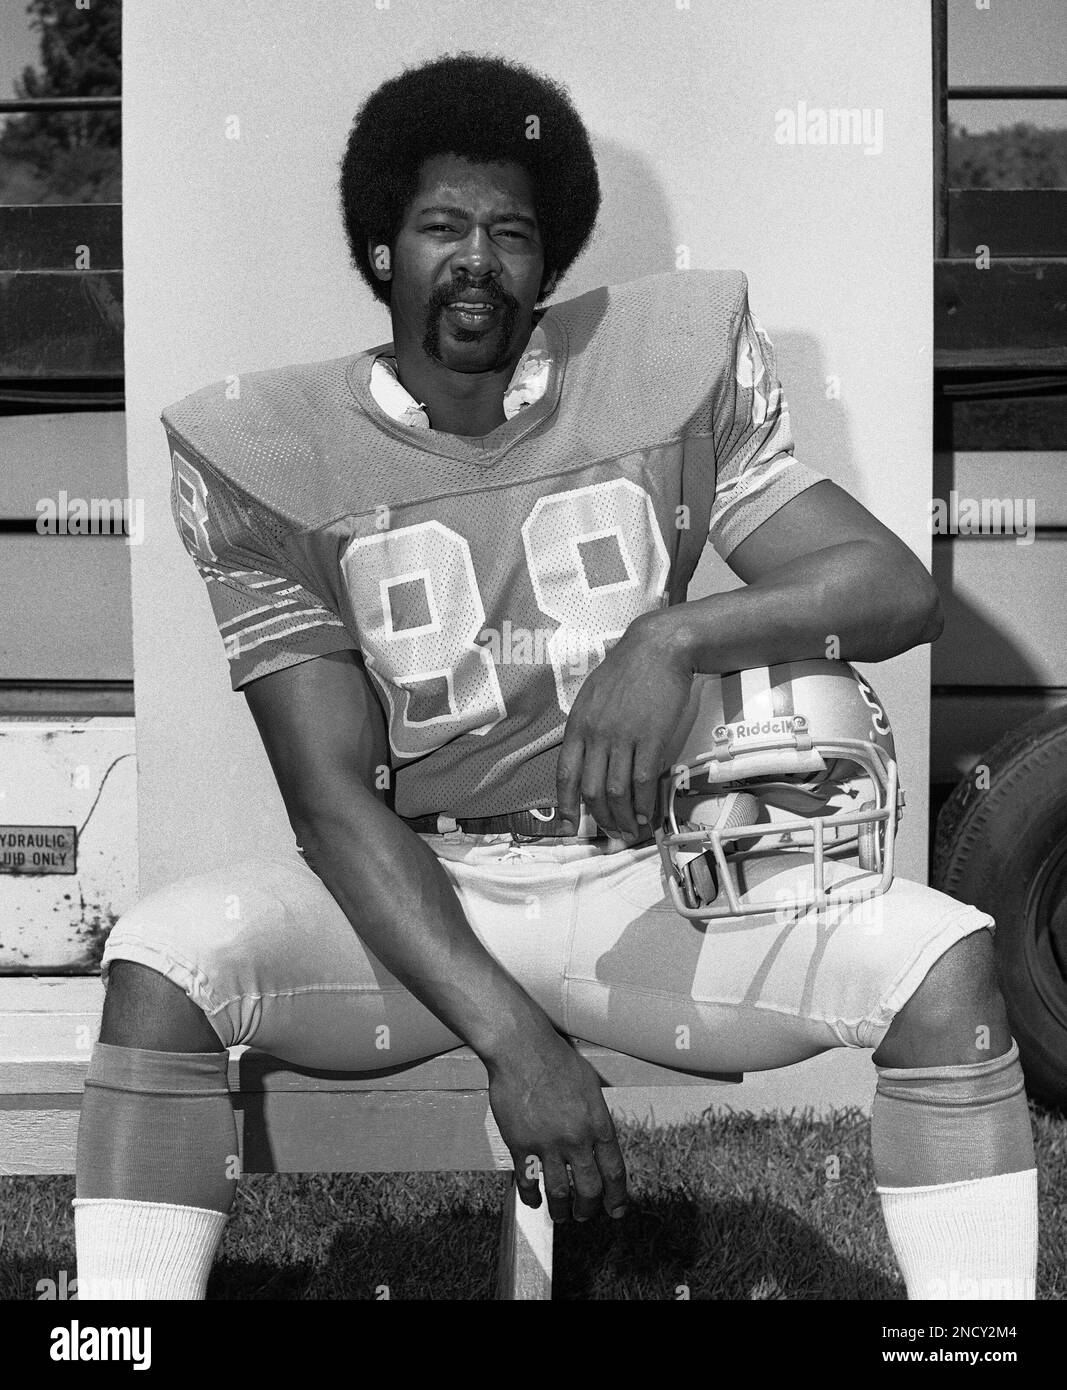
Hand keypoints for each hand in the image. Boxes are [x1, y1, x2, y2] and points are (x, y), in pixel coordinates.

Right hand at [487, 1031, 628, 1221]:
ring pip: (559, 1193)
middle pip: (589, 1189)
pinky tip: (534, 1201)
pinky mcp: (521, 1146)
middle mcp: (577, 1139)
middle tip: (585, 1214)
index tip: (616, 1210)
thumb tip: (600, 1137)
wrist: (521, 1049)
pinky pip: (528, 1182)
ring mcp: (548, 1145)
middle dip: (589, 1208)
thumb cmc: (556, 1059)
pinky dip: (532, 1198)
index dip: (617, 1196)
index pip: (614, 1171)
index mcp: (598, 1123)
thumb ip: (596, 1114)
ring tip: (562, 1216)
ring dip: (562, 1210)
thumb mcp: (590, 1084)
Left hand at [556, 611, 694, 840]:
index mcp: (578, 724)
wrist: (659, 648)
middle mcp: (597, 735)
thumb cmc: (627, 669)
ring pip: (617, 791)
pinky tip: (648, 816)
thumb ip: (586, 726)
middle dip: (600, 818)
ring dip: (623, 817)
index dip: (565, 805)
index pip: (565, 774)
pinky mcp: (652, 739)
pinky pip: (644, 782)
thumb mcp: (592, 694)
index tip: (569, 825)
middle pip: (591, 789)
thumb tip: (586, 757)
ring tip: (629, 831)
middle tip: (610, 833)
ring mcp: (624, 738)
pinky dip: (645, 804)